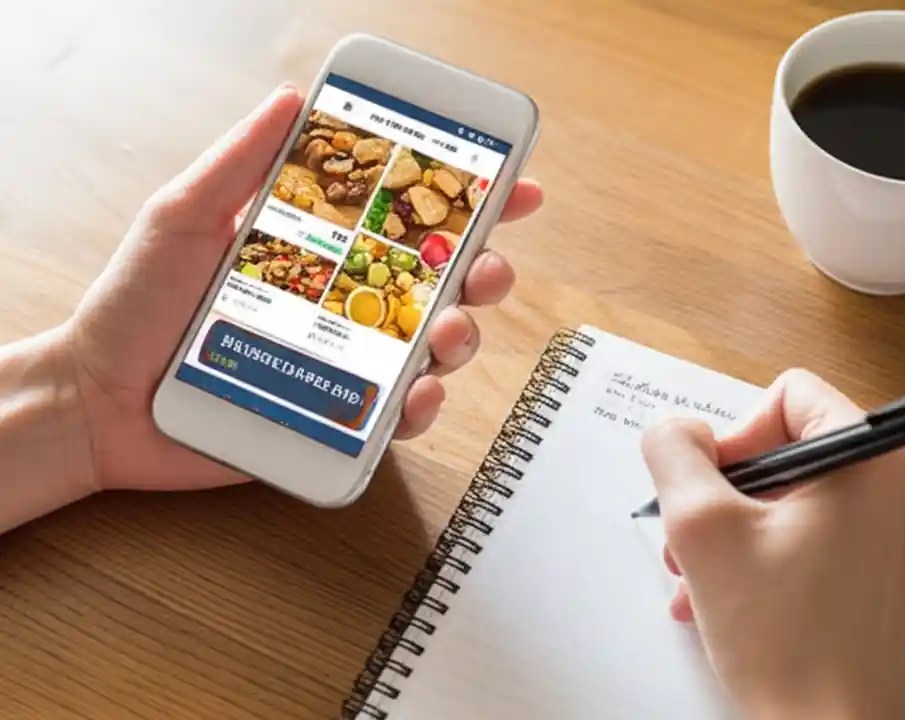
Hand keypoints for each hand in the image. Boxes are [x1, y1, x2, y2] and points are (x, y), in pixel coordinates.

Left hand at [62, 84, 542, 492]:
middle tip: (485, 265)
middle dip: (484, 271)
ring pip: (435, 350)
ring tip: (444, 331)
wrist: (98, 401)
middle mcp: (347, 306)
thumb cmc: (134, 307)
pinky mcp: (339, 421)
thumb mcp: (185, 216)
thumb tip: (290, 98)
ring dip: (461, 336)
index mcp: (324, 251)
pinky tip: (417, 393)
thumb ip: (242, 162)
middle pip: (443, 286)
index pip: (410, 222)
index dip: (470, 204)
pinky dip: (423, 407)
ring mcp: (349, 366)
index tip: (514, 185)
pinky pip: (400, 417)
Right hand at [641, 370, 904, 719]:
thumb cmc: (787, 646)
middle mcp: (902, 485)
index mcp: (875, 459)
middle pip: (789, 448)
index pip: (789, 394)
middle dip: (726, 494)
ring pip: (795, 496)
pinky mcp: (884, 568)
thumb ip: (676, 454)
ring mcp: (898, 530)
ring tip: (698, 580)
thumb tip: (680, 430)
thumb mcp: (703, 530)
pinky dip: (765, 555)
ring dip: (736, 530)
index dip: (735, 437)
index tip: (712, 492)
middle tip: (693, 542)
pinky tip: (724, 599)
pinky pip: (815, 533)